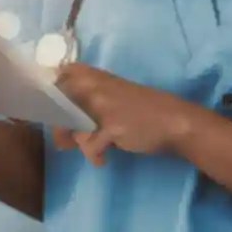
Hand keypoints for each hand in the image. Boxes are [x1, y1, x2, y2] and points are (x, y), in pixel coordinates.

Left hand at [52, 63, 188, 165]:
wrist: (176, 123)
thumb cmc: (148, 111)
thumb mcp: (119, 96)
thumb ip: (95, 101)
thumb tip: (70, 121)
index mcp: (101, 77)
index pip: (66, 72)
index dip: (55, 88)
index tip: (57, 107)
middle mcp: (98, 87)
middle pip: (61, 99)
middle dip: (59, 123)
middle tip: (65, 140)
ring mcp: (104, 106)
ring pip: (70, 125)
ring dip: (75, 141)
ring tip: (90, 150)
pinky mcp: (112, 127)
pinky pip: (89, 145)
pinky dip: (94, 156)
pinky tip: (102, 160)